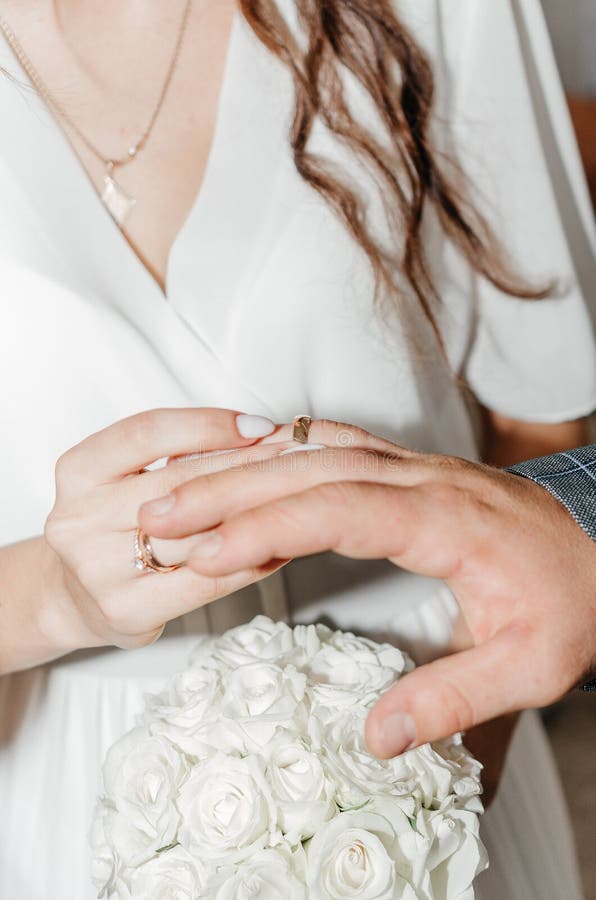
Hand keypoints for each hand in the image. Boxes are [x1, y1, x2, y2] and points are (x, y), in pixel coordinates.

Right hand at [42, 408, 289, 652]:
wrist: (78, 597)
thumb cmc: (117, 526)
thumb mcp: (129, 476)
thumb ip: (180, 452)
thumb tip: (262, 432)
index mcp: (79, 472)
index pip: (147, 433)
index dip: (208, 425)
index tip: (261, 425)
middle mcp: (78, 519)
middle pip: (179, 482)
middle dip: (250, 465)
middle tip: (302, 456)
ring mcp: (98, 570)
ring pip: (196, 533)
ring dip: (259, 511)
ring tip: (301, 496)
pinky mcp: (126, 611)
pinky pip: (206, 580)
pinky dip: (252, 560)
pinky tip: (282, 545)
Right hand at [139, 421, 595, 757]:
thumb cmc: (574, 597)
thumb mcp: (534, 664)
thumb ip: (455, 698)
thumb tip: (378, 737)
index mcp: (447, 520)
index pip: (338, 509)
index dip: (265, 526)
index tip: (206, 550)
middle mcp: (423, 478)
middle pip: (309, 467)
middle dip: (227, 488)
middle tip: (159, 515)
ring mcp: (414, 465)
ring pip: (313, 447)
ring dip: (243, 466)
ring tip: (180, 489)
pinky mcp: (409, 468)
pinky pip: (333, 442)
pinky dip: (280, 450)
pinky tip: (247, 461)